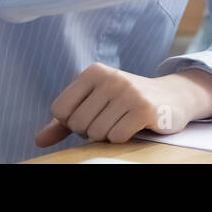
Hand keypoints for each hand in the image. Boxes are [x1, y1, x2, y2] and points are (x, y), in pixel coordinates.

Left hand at [35, 63, 211, 147]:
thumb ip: (63, 121)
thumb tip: (38, 140)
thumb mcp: (95, 103)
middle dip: (91, 130)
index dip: (73, 121)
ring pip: (96, 133)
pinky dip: (123, 138)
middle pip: (77, 124)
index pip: (59, 110)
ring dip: (108, 135)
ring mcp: (128, 92)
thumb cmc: (126, 101)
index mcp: (93, 71)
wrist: (173, 97)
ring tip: (123, 121)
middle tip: (112, 118)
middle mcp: (110, 77)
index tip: (93, 113)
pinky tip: (135, 126)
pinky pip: (116, 137)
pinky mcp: (144, 109)